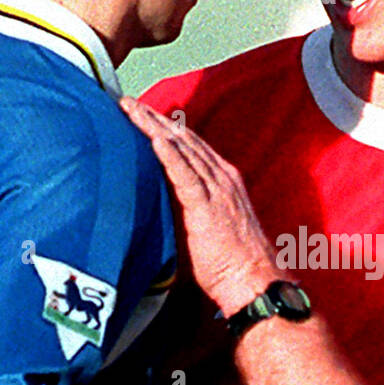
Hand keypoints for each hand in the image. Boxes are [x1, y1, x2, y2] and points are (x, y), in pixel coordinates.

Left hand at [121, 98, 286, 316]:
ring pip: (181, 149)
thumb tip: (165, 209)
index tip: (144, 114)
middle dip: (154, 118)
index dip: (167, 128)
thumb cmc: (234, 265)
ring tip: (131, 109)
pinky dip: (169, 154)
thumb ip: (192, 211)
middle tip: (129, 102)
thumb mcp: (213, 228)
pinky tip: (153, 138)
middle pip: (184, 139)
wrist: (254, 282)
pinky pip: (185, 174)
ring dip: (154, 127)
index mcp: (225, 182)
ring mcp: (216, 190)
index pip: (192, 146)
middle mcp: (222, 178)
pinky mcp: (207, 207)